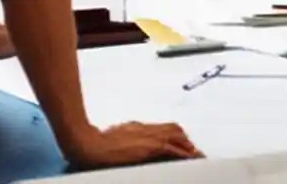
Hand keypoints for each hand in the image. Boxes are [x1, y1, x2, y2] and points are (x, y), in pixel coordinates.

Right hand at [66, 122, 202, 168]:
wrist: (90, 145)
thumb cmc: (97, 142)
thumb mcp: (116, 135)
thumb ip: (128, 135)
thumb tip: (132, 139)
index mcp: (140, 127)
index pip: (166, 128)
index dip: (176, 135)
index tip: (183, 142)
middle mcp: (148, 130)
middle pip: (175, 130)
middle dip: (185, 141)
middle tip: (193, 151)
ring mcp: (150, 138)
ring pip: (178, 138)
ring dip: (188, 147)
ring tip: (196, 156)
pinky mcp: (151, 148)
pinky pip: (174, 150)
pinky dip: (185, 154)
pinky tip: (192, 159)